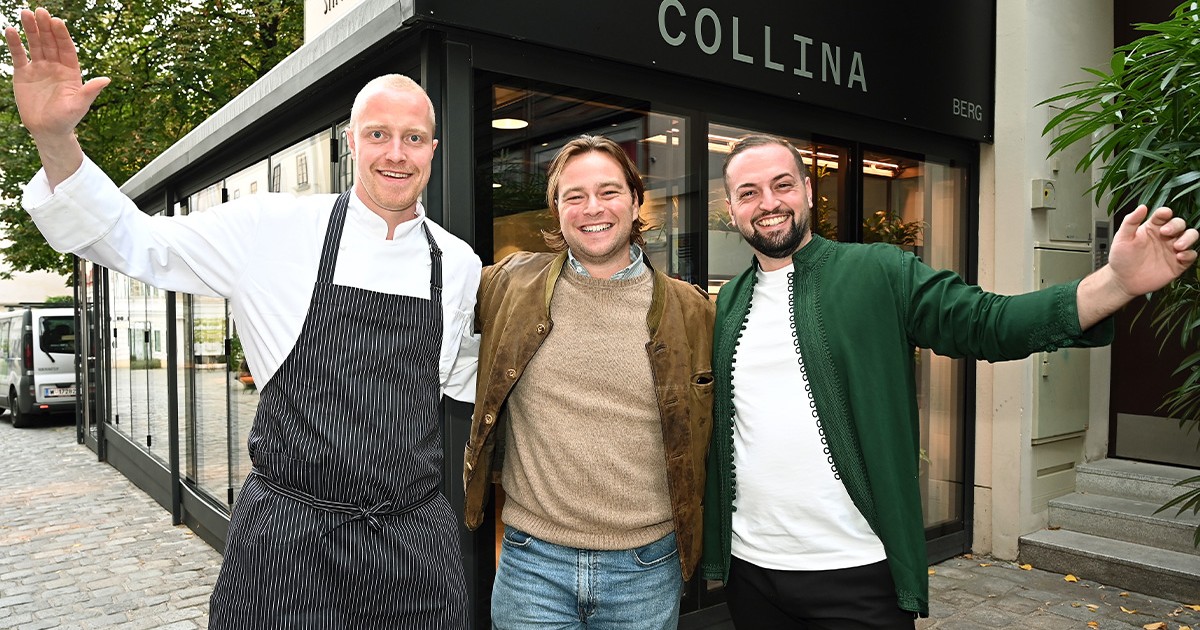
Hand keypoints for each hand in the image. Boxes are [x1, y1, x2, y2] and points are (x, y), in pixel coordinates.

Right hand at [4, 8, 109, 184]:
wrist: (47, 131)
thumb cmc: (67, 119)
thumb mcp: (79, 105)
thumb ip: (90, 91)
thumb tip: (107, 79)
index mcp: (71, 71)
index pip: (66, 48)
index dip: (62, 35)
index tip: (57, 21)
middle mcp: (55, 66)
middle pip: (50, 42)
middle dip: (45, 27)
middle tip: (40, 11)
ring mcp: (39, 68)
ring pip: (35, 45)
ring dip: (30, 29)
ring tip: (25, 13)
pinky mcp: (23, 74)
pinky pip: (18, 56)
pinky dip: (15, 44)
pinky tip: (11, 31)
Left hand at [1107, 204, 1197, 296]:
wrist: (1123, 280)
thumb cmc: (1121, 258)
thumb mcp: (1122, 238)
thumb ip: (1131, 222)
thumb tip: (1142, 207)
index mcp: (1152, 228)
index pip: (1163, 215)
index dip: (1165, 212)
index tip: (1164, 214)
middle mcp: (1165, 237)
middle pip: (1179, 223)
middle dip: (1176, 225)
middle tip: (1166, 232)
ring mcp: (1172, 249)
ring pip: (1190, 236)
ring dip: (1188, 238)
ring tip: (1177, 246)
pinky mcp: (1178, 263)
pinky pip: (1191, 255)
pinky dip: (1189, 254)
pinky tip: (1179, 256)